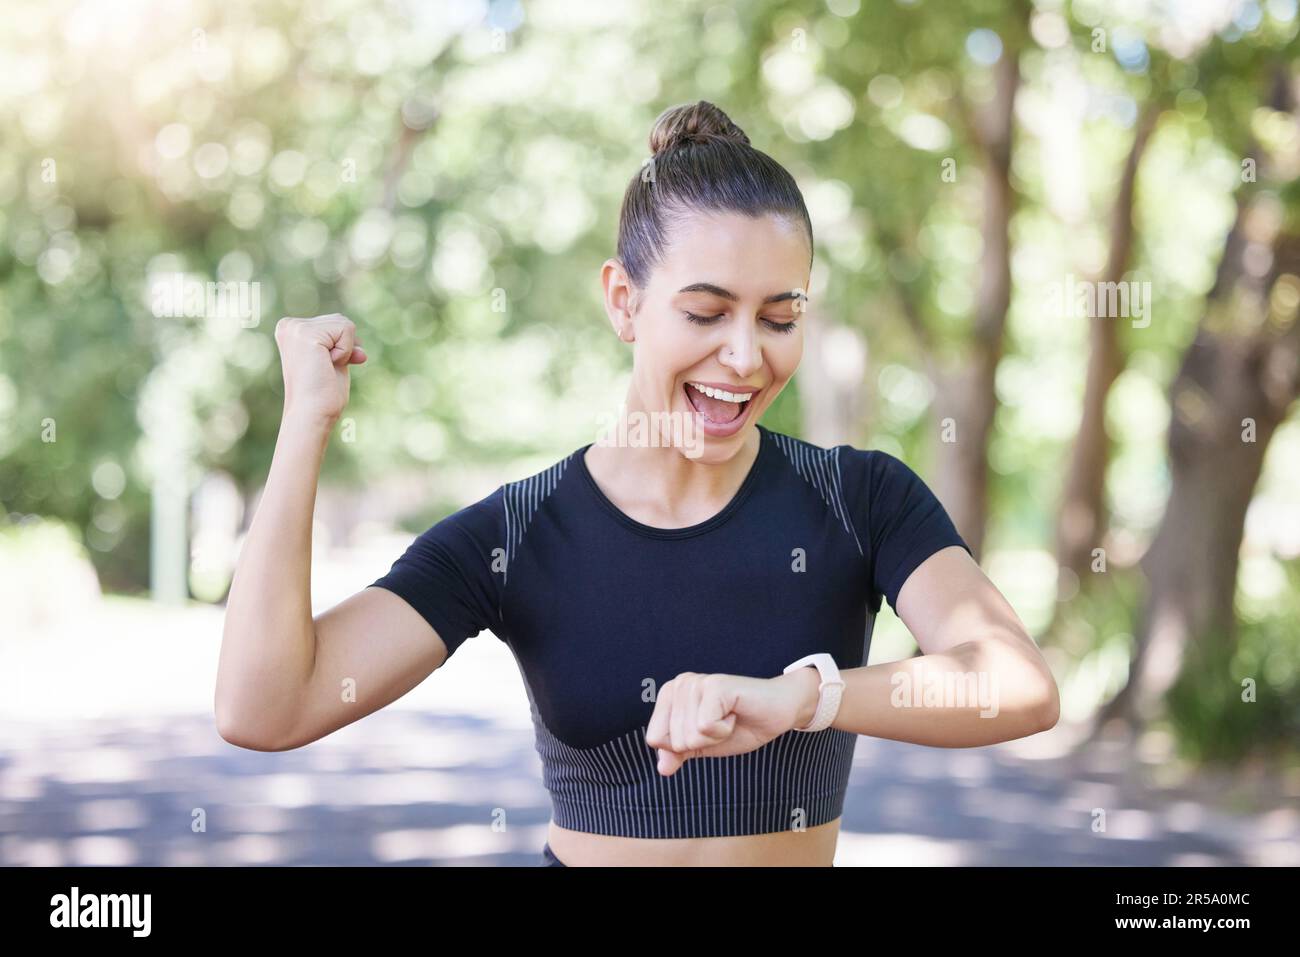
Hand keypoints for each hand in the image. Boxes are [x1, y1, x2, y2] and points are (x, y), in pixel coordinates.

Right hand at [275, 313, 366, 425]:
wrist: (312, 413)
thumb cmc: (322, 394)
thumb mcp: (332, 361)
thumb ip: (340, 346)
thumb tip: (361, 351)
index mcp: (290, 329)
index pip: (334, 323)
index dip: (341, 347)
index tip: (326, 367)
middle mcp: (289, 325)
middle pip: (340, 320)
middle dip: (345, 347)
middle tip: (326, 369)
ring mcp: (295, 328)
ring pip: (345, 324)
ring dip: (345, 350)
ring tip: (324, 368)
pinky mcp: (306, 333)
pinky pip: (346, 330)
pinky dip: (345, 351)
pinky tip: (327, 365)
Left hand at [644, 669, 822, 775]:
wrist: (779, 712)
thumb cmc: (741, 725)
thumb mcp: (704, 744)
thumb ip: (679, 753)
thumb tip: (662, 768)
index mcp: (669, 695)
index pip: (654, 738)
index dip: (685, 746)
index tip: (707, 729)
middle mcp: (679, 684)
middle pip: (673, 740)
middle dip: (703, 742)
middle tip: (723, 723)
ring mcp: (696, 683)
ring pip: (689, 736)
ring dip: (715, 736)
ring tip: (729, 718)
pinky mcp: (714, 686)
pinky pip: (706, 727)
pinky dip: (724, 730)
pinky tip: (735, 714)